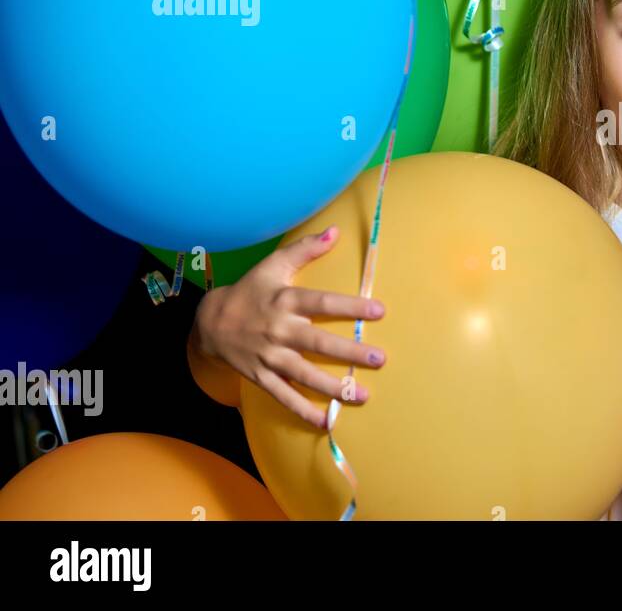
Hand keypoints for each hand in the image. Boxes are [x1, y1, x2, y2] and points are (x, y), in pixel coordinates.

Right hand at [191, 224, 386, 427]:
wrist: (208, 322)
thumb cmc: (251, 290)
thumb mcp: (274, 265)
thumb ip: (306, 249)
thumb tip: (335, 230)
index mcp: (285, 301)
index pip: (323, 302)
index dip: (351, 306)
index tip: (380, 311)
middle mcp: (278, 330)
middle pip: (318, 343)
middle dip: (349, 353)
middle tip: (380, 359)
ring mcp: (269, 356)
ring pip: (304, 374)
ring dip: (333, 387)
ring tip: (363, 395)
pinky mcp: (261, 376)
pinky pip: (283, 396)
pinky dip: (302, 410)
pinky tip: (325, 422)